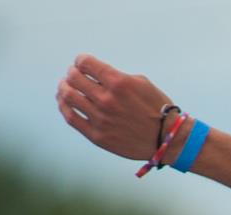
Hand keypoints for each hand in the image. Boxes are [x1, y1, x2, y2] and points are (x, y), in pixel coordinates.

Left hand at [56, 54, 178, 161]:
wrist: (166, 138)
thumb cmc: (157, 108)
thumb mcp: (142, 83)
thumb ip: (116, 76)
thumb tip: (95, 73)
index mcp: (119, 83)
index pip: (85, 63)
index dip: (81, 60)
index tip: (83, 63)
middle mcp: (107, 99)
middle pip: (73, 78)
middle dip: (72, 73)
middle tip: (74, 75)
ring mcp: (100, 118)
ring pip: (68, 96)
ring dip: (64, 88)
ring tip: (66, 87)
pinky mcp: (97, 135)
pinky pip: (71, 117)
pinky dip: (64, 106)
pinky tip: (65, 102)